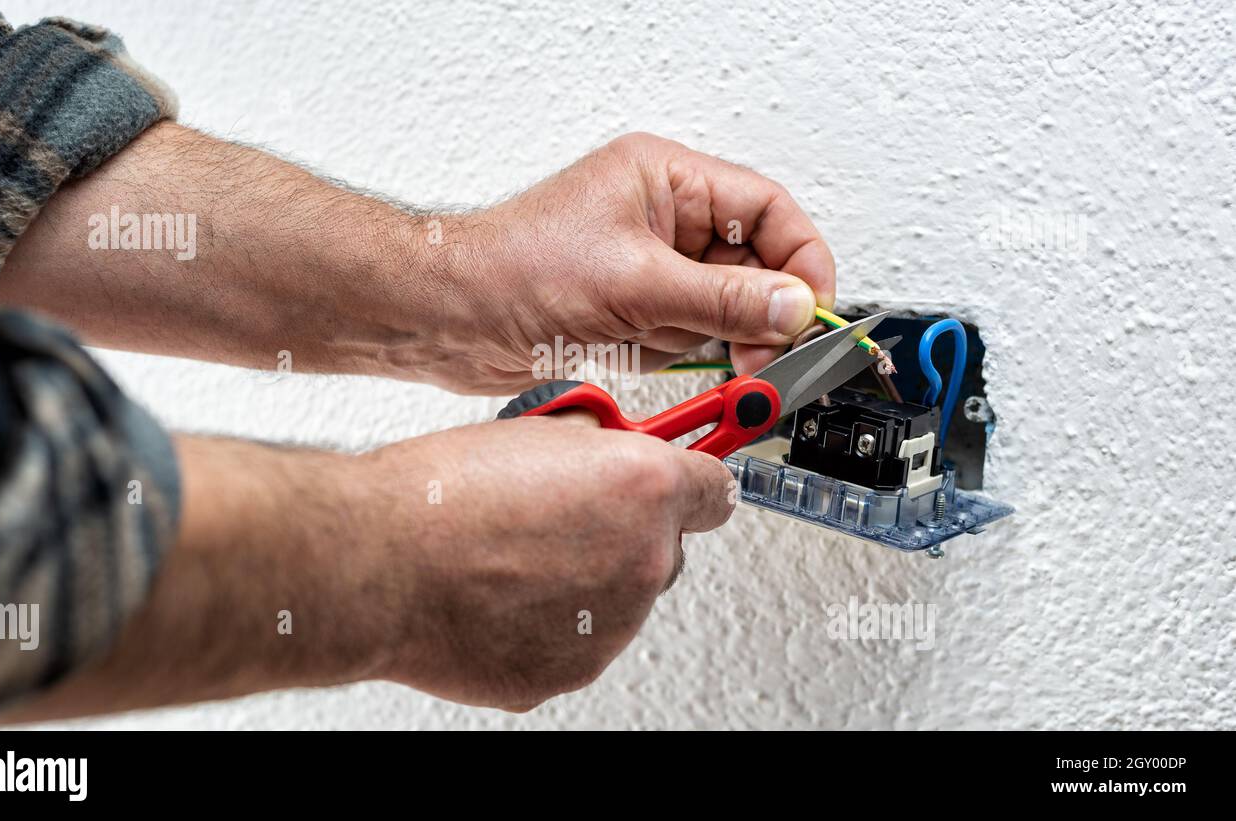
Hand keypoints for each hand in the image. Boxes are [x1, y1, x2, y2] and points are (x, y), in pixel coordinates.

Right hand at [0, 418, 732, 720]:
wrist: (375, 563)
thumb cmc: (437, 494)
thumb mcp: (537, 431)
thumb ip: (598, 447)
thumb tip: (613, 451)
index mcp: (641, 488)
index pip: (716, 488)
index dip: (692, 483)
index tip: (690, 483)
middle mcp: (641, 560)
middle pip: (667, 547)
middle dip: (630, 532)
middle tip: (570, 518)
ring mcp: (610, 624)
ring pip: (621, 596)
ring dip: (589, 578)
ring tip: (516, 558)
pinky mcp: (570, 669)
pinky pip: (581, 639)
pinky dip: (555, 623)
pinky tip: (504, 595)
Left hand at [433, 132, 835, 392]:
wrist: (451, 321)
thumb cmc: (514, 271)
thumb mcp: (636, 285)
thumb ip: (725, 298)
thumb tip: (793, 306)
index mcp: (666, 179)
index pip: (768, 210)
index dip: (801, 261)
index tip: (812, 311)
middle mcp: (662, 218)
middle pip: (752, 264)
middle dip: (752, 311)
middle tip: (760, 352)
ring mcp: (649, 266)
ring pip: (722, 307)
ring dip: (702, 335)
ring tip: (657, 339)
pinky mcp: (634, 308)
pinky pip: (685, 335)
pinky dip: (671, 351)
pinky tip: (631, 348)